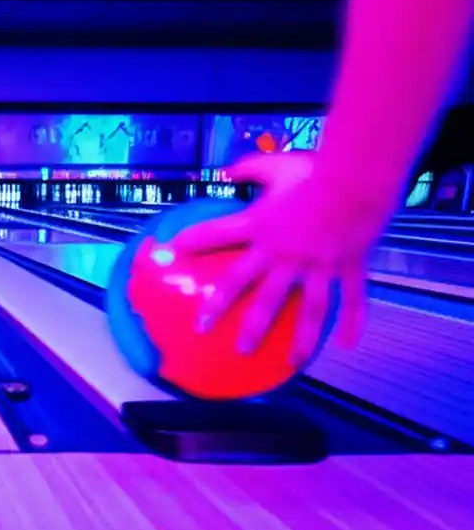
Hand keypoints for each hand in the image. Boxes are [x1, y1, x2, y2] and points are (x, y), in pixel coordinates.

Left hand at [167, 151, 394, 365]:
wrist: (358, 179)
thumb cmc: (316, 171)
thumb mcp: (278, 165)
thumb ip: (250, 168)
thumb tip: (226, 172)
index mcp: (261, 227)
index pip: (216, 234)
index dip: (192, 241)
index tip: (171, 250)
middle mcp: (283, 254)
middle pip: (247, 289)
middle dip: (223, 311)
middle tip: (205, 331)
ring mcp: (316, 265)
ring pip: (305, 310)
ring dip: (297, 339)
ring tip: (290, 364)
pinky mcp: (347, 267)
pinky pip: (351, 300)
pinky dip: (352, 323)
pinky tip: (346, 346)